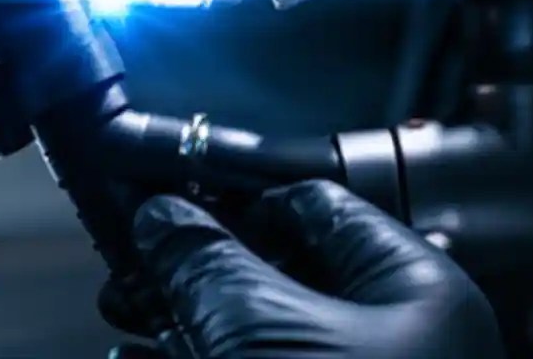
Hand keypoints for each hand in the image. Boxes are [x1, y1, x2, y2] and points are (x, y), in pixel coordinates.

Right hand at [112, 181, 504, 358]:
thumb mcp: (263, 331)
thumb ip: (209, 265)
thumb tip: (164, 216)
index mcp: (412, 291)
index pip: (317, 208)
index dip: (235, 195)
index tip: (166, 193)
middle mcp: (392, 340)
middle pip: (279, 274)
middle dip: (196, 266)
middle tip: (132, 259)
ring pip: (258, 334)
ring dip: (184, 319)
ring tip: (121, 308)